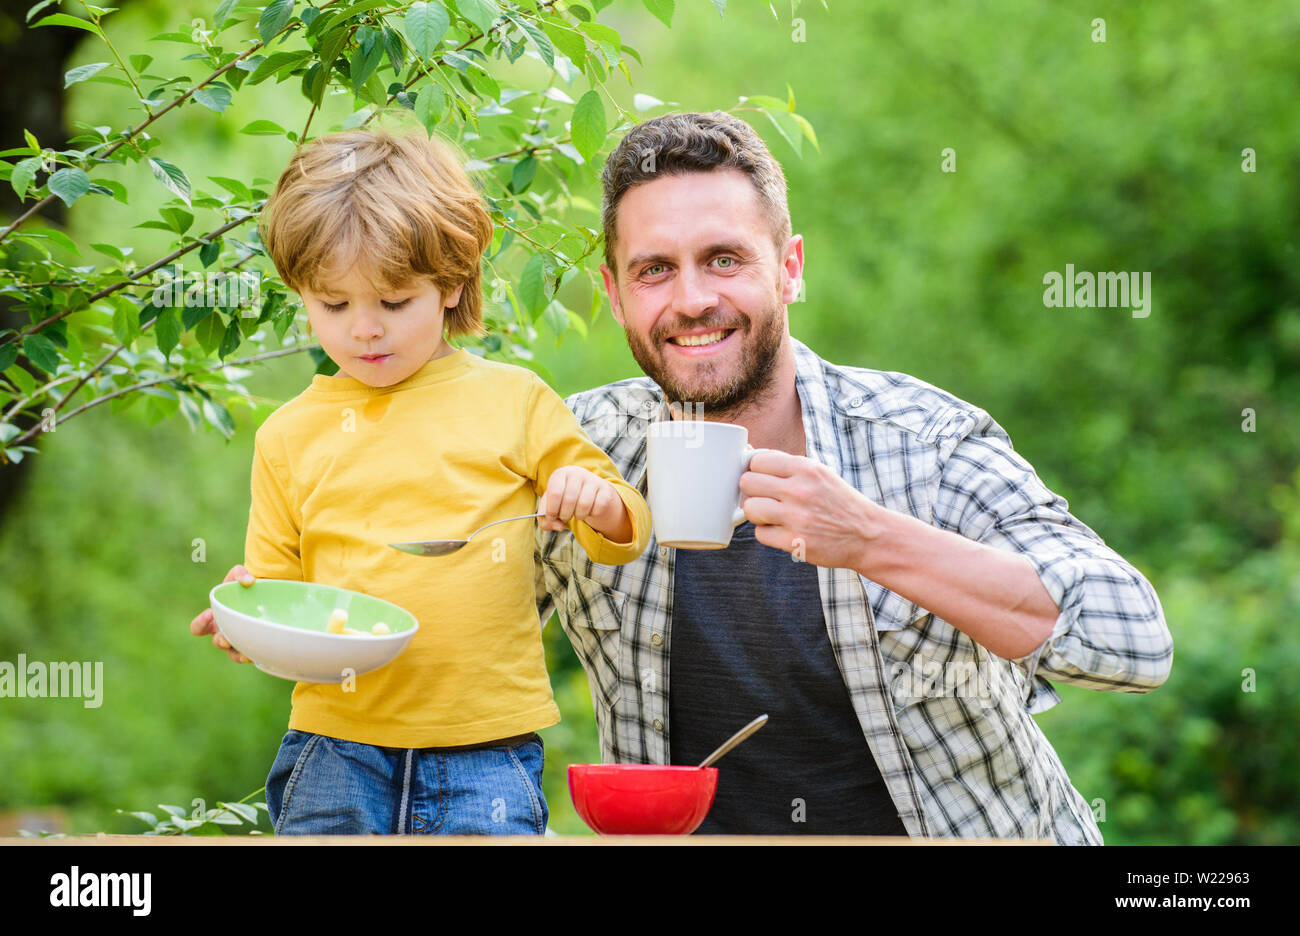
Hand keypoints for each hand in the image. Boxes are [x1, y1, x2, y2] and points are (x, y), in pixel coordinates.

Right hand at [189, 564, 255, 662]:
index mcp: (214, 619)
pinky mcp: (255, 645)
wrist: (267, 596)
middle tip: (226, 638)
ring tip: (244, 654)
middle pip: (218, 643)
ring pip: (234, 654)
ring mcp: (239, 641)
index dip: (200, 623)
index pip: (198, 628)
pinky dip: (255, 656)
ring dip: (237, 654)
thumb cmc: (245, 588)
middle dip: (221, 641)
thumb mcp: (239, 576)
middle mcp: (224, 633)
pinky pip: (252, 656)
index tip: (209, 614)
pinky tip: (260, 653)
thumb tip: (249, 581)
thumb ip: (239, 572)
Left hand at [539, 465, 629, 540]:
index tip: (552, 517)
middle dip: (564, 515)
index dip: (552, 509)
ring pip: (584, 505)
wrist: (591, 496)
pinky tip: (589, 510)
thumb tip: (558, 526)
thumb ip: (545, 520)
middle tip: (565, 517)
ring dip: (578, 516)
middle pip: (569, 500)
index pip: (555, 492)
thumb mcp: (551, 508)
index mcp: (561, 474)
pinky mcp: (605, 490)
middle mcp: (577, 473)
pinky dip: (591, 514)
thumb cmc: (566, 501)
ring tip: (576, 514)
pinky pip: (597, 508)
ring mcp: (593, 480)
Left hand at [738, 451, 884, 568]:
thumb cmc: (840, 503)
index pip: (757, 460)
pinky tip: (783, 530)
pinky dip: (768, 534)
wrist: (869, 534)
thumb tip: (749, 457)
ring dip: (757, 513)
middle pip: (747, 483)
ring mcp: (796, 516)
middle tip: (766, 498)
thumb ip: (788, 467)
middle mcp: (800, 490)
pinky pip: (760, 534)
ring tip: (773, 516)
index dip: (756, 471)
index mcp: (806, 468)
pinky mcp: (794, 541)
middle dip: (753, 491)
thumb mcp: (820, 474)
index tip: (763, 480)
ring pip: (749, 508)